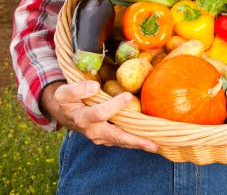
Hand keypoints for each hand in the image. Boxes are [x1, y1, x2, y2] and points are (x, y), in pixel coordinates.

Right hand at [40, 80, 158, 152]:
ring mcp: (102, 137)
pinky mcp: (108, 138)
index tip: (127, 96)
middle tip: (152, 143)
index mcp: (83, 118)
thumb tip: (95, 87)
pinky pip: (123, 141)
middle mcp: (94, 131)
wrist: (66, 114)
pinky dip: (136, 142)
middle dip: (134, 140)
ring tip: (156, 146)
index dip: (113, 105)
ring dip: (138, 144)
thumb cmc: (68, 101)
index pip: (100, 113)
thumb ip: (77, 89)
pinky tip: (151, 142)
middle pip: (116, 136)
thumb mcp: (65, 92)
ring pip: (122, 142)